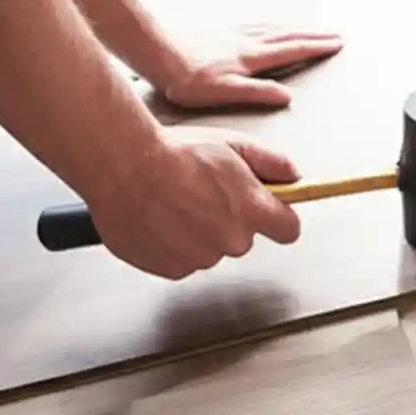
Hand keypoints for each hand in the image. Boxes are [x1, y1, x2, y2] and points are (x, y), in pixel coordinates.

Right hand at [85, 126, 301, 279]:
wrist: (122, 165)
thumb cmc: (172, 152)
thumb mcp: (232, 144)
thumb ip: (271, 162)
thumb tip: (293, 175)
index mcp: (250, 210)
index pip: (289, 230)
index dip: (280, 219)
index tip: (272, 212)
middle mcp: (229, 240)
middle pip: (243, 239)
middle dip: (230, 220)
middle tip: (204, 192)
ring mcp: (199, 259)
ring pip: (210, 250)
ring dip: (199, 232)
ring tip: (175, 202)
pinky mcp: (170, 270)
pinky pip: (182, 261)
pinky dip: (173, 245)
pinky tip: (160, 218)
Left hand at [154, 25, 342, 108]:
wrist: (160, 57)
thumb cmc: (189, 81)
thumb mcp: (226, 93)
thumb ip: (258, 92)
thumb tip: (287, 96)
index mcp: (252, 57)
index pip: (292, 50)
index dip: (316, 48)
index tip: (336, 44)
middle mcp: (248, 43)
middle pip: (289, 36)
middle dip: (314, 36)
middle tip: (335, 35)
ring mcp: (236, 36)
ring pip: (275, 29)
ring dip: (297, 30)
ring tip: (311, 31)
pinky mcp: (224, 35)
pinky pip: (258, 27)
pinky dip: (274, 27)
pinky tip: (271, 28)